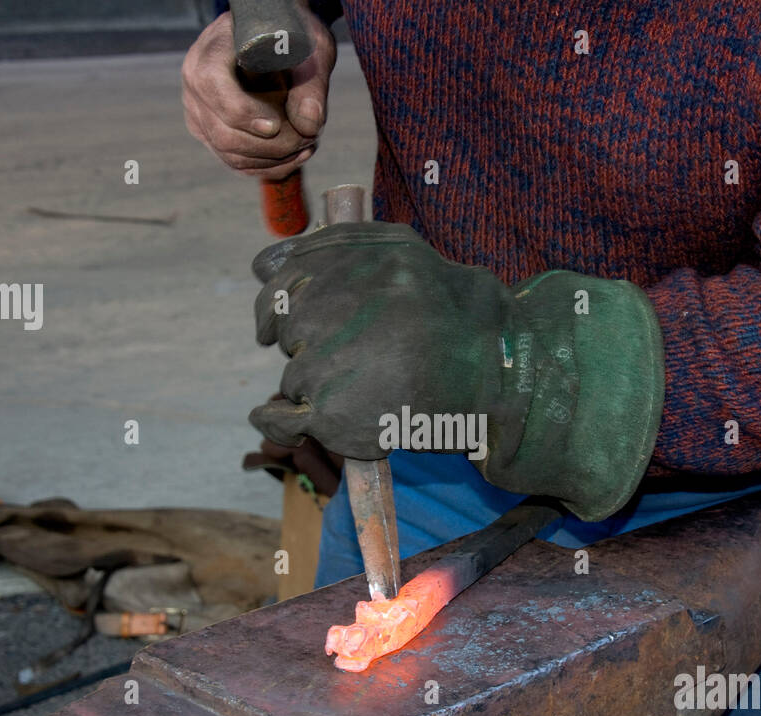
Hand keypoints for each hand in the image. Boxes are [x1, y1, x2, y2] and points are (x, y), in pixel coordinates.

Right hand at [181, 7, 336, 180]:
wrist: (275, 42)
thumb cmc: (292, 37)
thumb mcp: (309, 47)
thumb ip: (311, 83)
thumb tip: (309, 125)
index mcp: (212, 50)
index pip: (212, 85)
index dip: (242, 111)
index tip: (275, 125)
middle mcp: (195, 83)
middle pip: (224, 133)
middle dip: (272, 146)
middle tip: (309, 140)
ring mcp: (198, 112)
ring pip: (231, 154)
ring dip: (274, 159)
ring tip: (308, 145)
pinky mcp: (209, 134)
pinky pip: (236, 163)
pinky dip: (269, 166)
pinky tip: (296, 156)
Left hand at [248, 222, 667, 521]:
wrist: (497, 377)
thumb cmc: (450, 316)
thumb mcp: (402, 254)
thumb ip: (333, 248)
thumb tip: (262, 267)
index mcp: (364, 259)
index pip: (280, 275)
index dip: (281, 299)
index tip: (284, 316)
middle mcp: (346, 304)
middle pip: (287, 326)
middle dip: (306, 340)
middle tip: (354, 353)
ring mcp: (336, 361)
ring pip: (292, 373)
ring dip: (315, 381)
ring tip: (366, 386)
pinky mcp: (335, 413)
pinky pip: (281, 419)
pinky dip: (274, 422)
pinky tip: (273, 418)